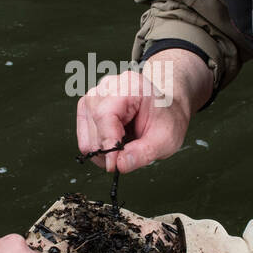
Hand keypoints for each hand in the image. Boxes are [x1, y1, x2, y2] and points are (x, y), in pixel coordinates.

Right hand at [75, 48, 210, 173]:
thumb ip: (143, 153)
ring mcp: (94, 97)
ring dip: (106, 152)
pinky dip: (101, 148)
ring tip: (127, 145)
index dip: (108, 144)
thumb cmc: (167, 118)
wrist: (166, 107)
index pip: (104, 115)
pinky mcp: (86, 109)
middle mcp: (106, 87)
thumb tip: (119, 165)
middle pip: (94, 131)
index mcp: (129, 87)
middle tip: (132, 152)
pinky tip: (118, 141)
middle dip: (111, 151)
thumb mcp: (166, 139)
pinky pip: (85, 140)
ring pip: (87, 140)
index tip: (114, 166)